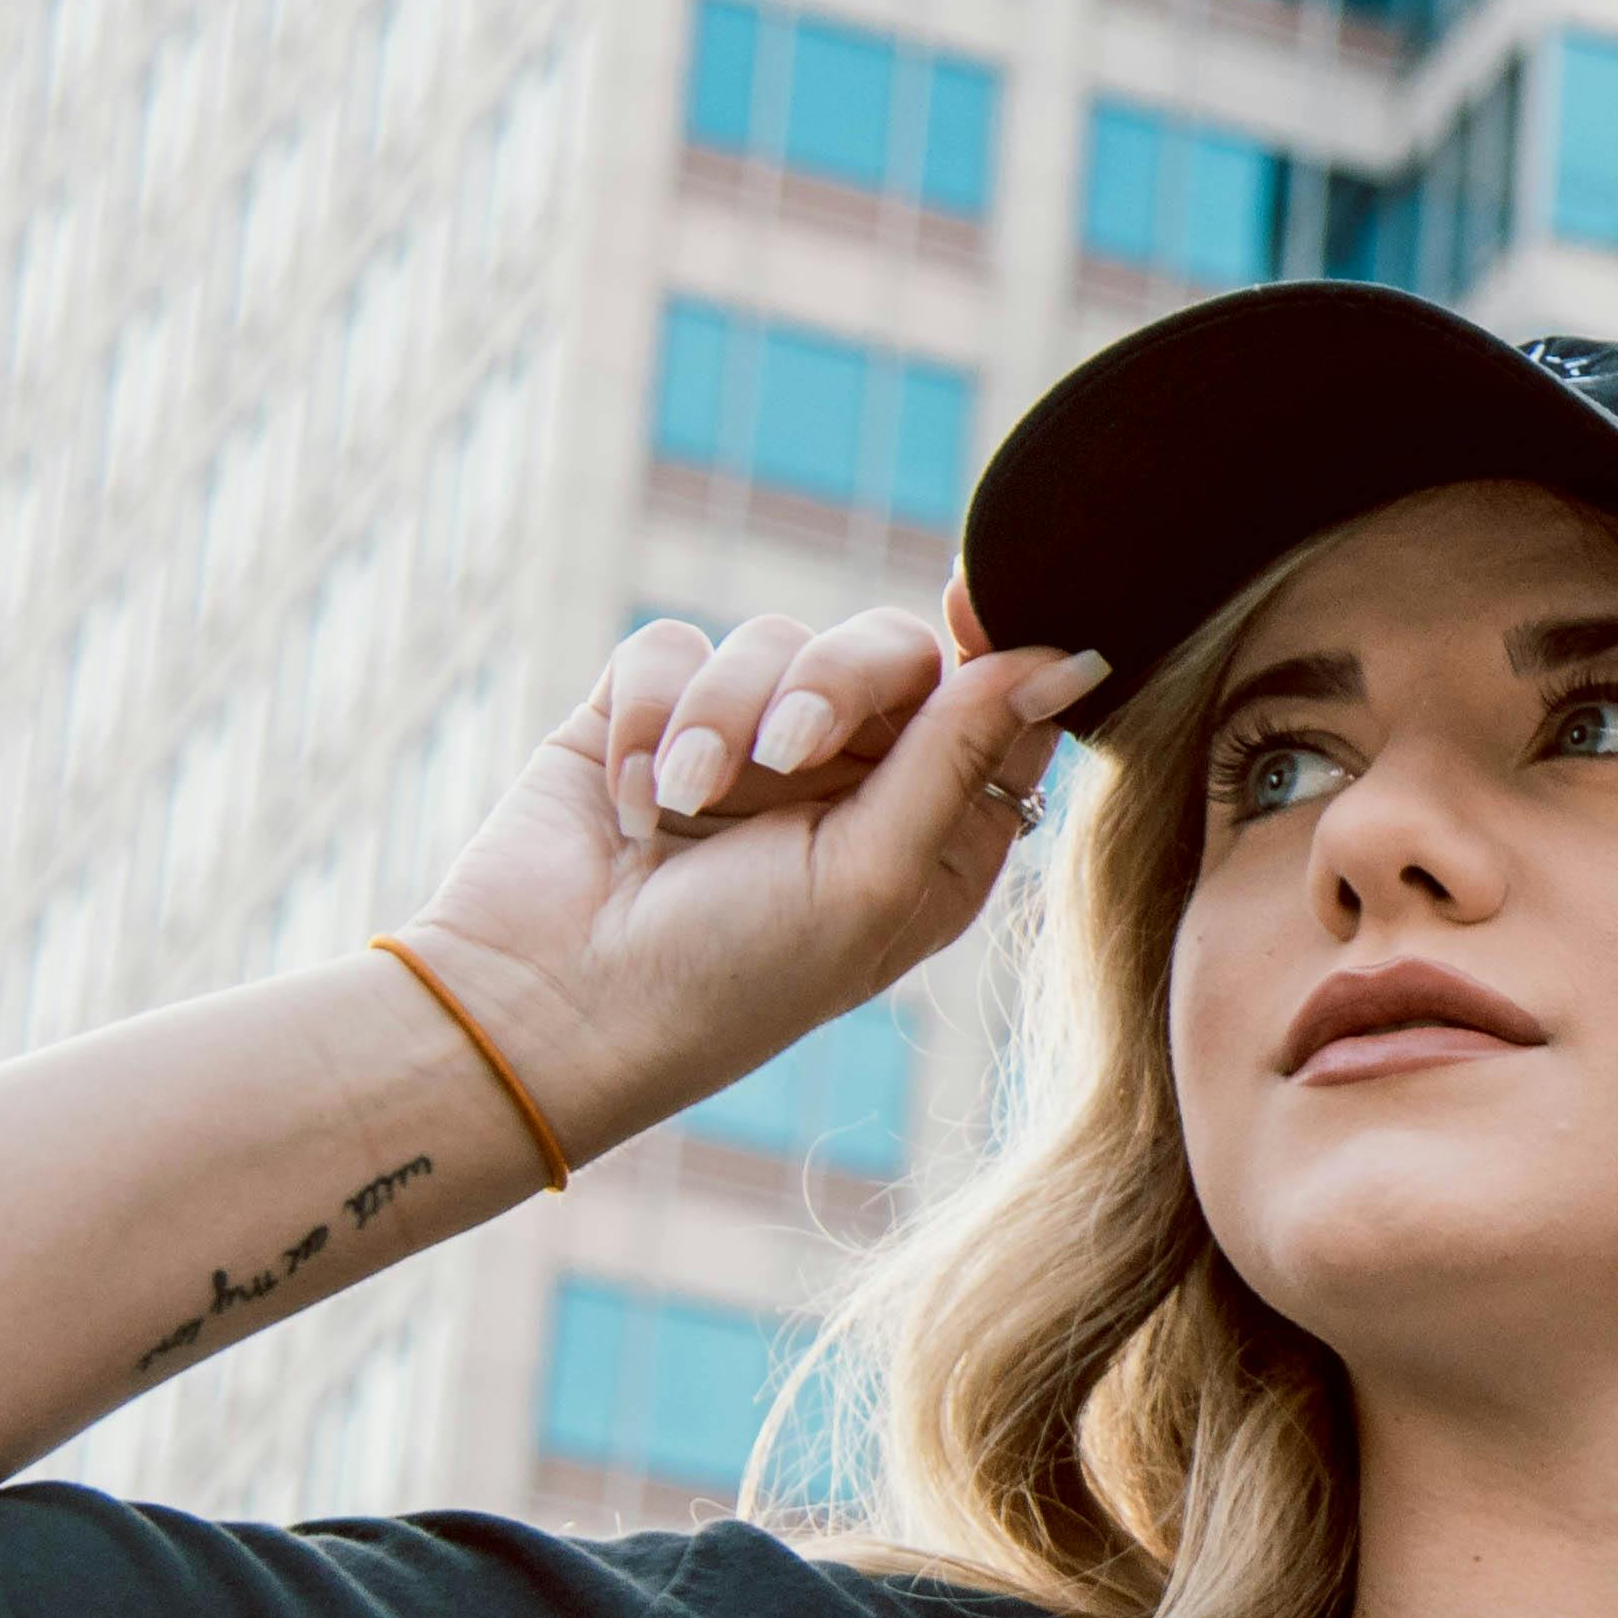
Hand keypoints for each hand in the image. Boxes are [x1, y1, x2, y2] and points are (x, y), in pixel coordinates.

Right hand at [390, 609, 1107, 1159]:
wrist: (544, 1003)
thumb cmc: (731, 973)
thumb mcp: (872, 874)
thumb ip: (965, 753)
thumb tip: (1073, 657)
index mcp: (936, 827)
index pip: (999, 701)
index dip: (992, 648)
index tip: (966, 615)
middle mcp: (855, 778)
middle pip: (893, 647)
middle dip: (838, 681)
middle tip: (790, 750)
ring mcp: (750, 742)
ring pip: (775, 638)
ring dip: (726, 715)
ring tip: (687, 802)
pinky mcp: (651, 715)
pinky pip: (674, 647)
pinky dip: (652, 715)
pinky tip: (633, 799)